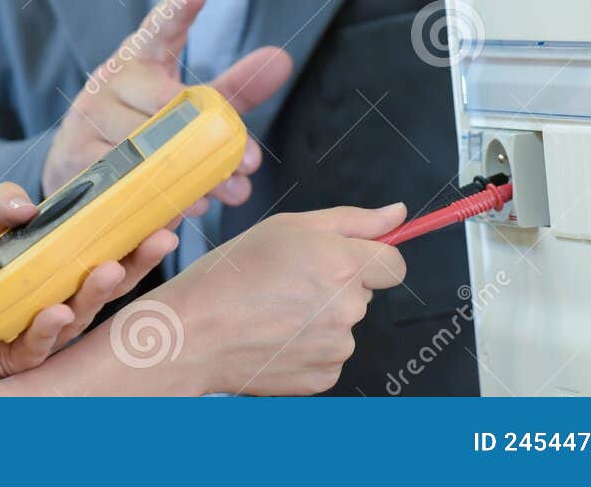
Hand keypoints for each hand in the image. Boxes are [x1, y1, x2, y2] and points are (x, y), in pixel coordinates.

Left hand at [0, 182, 177, 395]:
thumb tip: (27, 203)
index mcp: (56, 263)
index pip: (104, 244)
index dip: (135, 229)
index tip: (164, 210)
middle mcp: (60, 295)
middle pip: (109, 280)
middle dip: (137, 260)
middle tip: (160, 237)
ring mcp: (43, 329)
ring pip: (80, 313)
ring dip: (96, 292)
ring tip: (107, 270)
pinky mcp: (16, 357)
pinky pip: (37, 345)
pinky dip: (47, 328)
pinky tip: (56, 312)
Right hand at [43, 0, 290, 213]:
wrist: (79, 163)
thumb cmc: (142, 123)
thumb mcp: (185, 104)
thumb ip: (232, 89)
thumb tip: (282, 59)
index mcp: (139, 58)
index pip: (158, 28)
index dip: (178, 10)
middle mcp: (110, 79)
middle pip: (167, 102)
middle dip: (210, 134)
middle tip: (250, 161)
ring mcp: (88, 116)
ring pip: (149, 144)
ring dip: (194, 173)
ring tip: (225, 189)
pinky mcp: (76, 154)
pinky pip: (128, 177)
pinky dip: (165, 194)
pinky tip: (189, 202)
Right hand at [156, 203, 408, 395]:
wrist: (194, 333)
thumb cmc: (230, 276)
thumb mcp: (286, 227)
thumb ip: (352, 220)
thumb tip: (397, 213)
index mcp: (342, 264)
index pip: (394, 264)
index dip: (371, 257)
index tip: (346, 258)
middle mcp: (348, 308)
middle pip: (364, 292)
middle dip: (336, 283)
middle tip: (288, 279)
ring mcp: (337, 347)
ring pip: (345, 323)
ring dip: (321, 316)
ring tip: (274, 309)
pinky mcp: (324, 376)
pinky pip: (329, 354)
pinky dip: (309, 345)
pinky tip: (275, 335)